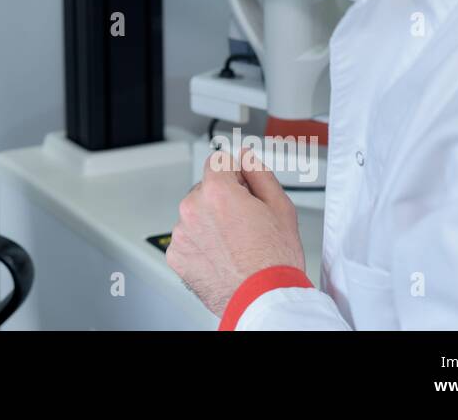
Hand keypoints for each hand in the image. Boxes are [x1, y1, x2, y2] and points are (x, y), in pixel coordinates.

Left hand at [165, 146, 305, 317]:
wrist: (262, 300)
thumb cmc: (274, 260)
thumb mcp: (281, 207)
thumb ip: (259, 173)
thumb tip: (245, 157)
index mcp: (217, 191)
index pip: (218, 161)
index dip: (236, 173)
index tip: (243, 186)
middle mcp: (192, 208)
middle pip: (205, 190)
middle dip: (222, 200)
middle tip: (246, 224)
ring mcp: (181, 233)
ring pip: (196, 216)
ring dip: (210, 223)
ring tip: (235, 245)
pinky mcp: (176, 255)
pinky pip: (187, 240)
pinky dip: (201, 245)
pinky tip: (222, 256)